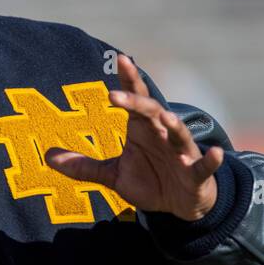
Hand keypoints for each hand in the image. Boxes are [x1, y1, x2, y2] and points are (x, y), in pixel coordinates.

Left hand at [44, 54, 223, 220]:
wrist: (179, 206)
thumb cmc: (149, 182)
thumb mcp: (113, 176)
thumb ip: (83, 166)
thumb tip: (47, 157)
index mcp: (142, 130)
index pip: (134, 100)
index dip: (128, 80)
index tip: (119, 58)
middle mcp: (162, 135)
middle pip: (152, 112)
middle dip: (137, 102)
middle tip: (116, 96)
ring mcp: (182, 154)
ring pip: (179, 135)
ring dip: (175, 127)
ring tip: (167, 117)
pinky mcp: (196, 175)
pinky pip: (204, 166)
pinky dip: (211, 160)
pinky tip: (216, 153)